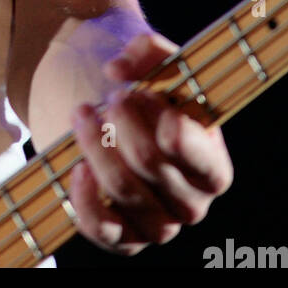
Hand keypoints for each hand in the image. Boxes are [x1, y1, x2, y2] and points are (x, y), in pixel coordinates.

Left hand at [68, 31, 233, 254]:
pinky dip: (85, 197)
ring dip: (95, 144)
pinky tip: (77, 166)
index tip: (143, 94)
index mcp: (211, 163)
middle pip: (153, 166)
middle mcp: (190, 201)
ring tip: (83, 113)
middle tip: (112, 98)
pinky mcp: (120, 237)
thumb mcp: (152, 61)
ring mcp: (155, 224)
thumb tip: (118, 69)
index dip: (173, 130)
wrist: (98, 111)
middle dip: (123, 123)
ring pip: (123, 190)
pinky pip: (102, 229)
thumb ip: (148, 49)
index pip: (203, 162)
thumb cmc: (137, 88)